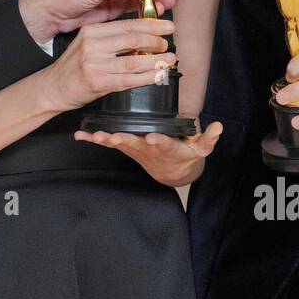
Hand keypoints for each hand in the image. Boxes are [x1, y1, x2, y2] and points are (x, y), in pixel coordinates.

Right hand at [40, 17, 177, 113]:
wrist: (53, 88)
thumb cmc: (74, 66)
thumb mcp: (88, 43)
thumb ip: (112, 38)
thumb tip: (145, 36)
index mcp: (91, 31)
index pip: (127, 24)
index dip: (152, 25)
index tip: (167, 27)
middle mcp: (93, 45)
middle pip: (133, 39)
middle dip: (156, 41)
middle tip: (168, 44)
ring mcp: (95, 65)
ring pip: (134, 60)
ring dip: (157, 60)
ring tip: (169, 59)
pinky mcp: (98, 83)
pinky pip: (129, 79)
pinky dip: (148, 77)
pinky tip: (158, 75)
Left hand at [74, 121, 223, 187]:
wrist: (171, 172)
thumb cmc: (184, 155)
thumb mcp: (200, 150)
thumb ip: (208, 139)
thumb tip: (218, 127)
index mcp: (165, 146)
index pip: (162, 144)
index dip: (158, 141)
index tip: (153, 138)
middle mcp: (147, 148)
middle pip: (135, 144)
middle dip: (124, 140)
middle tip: (114, 137)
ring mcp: (135, 147)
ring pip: (118, 143)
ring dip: (105, 140)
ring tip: (94, 135)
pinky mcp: (125, 145)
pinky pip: (107, 142)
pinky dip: (94, 139)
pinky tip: (80, 135)